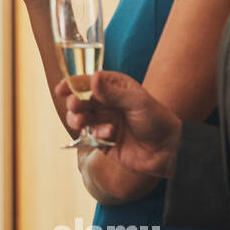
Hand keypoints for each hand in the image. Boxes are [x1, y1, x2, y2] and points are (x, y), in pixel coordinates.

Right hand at [54, 71, 181, 178]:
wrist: (168, 151)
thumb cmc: (157, 120)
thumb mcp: (137, 102)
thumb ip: (112, 92)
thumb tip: (92, 78)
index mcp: (117, 88)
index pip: (90, 82)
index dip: (73, 84)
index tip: (61, 89)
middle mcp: (109, 104)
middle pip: (82, 100)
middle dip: (74, 103)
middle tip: (74, 107)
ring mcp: (106, 122)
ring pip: (82, 117)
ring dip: (78, 118)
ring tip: (80, 122)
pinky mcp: (104, 141)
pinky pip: (91, 136)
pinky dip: (96, 134)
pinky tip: (109, 135)